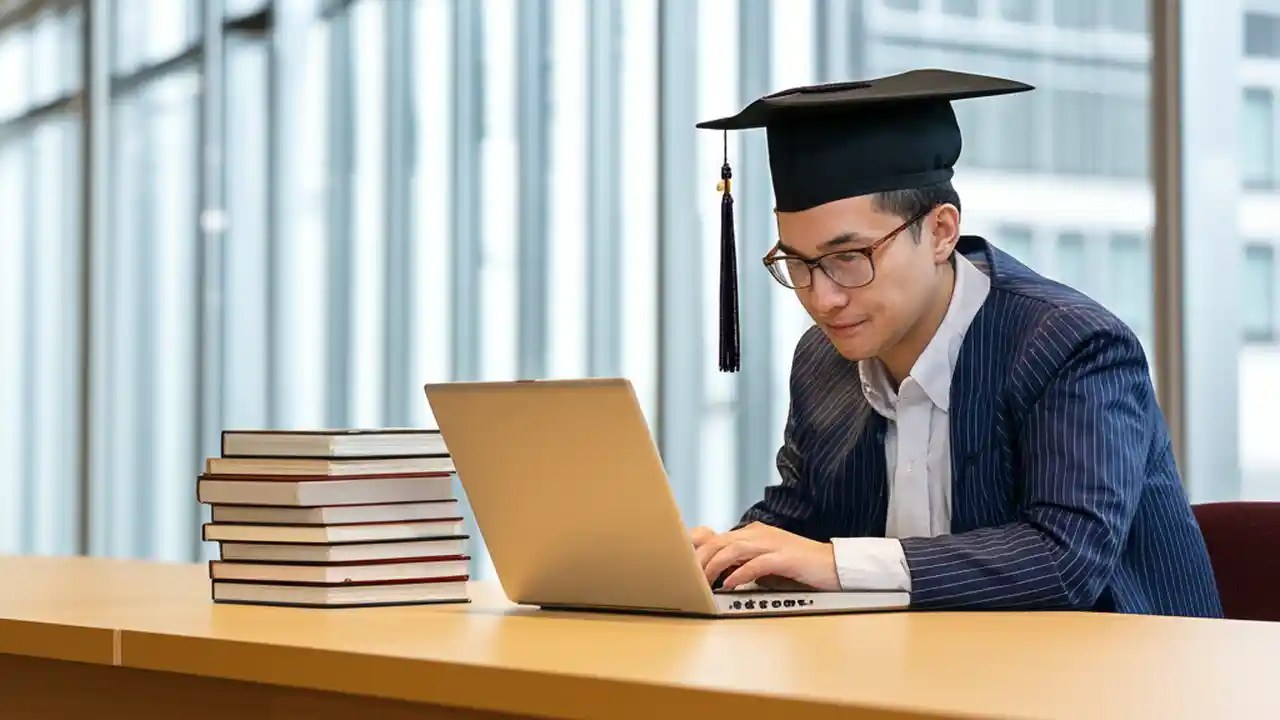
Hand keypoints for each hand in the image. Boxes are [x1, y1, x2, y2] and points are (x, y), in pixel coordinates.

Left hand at [689, 522, 839, 590]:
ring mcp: (771, 543)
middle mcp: (758, 534)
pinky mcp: (784, 557)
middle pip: (718, 542)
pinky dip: (740, 574)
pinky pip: (756, 563)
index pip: (714, 537)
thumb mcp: (762, 564)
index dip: (694, 549)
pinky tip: (730, 586)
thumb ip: (740, 564)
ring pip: (733, 549)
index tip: (679, 566)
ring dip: (714, 567)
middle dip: (698, 561)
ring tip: (704, 583)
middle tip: (687, 579)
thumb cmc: (797, 567)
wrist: (833, 566)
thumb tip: (714, 575)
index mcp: (751, 533)